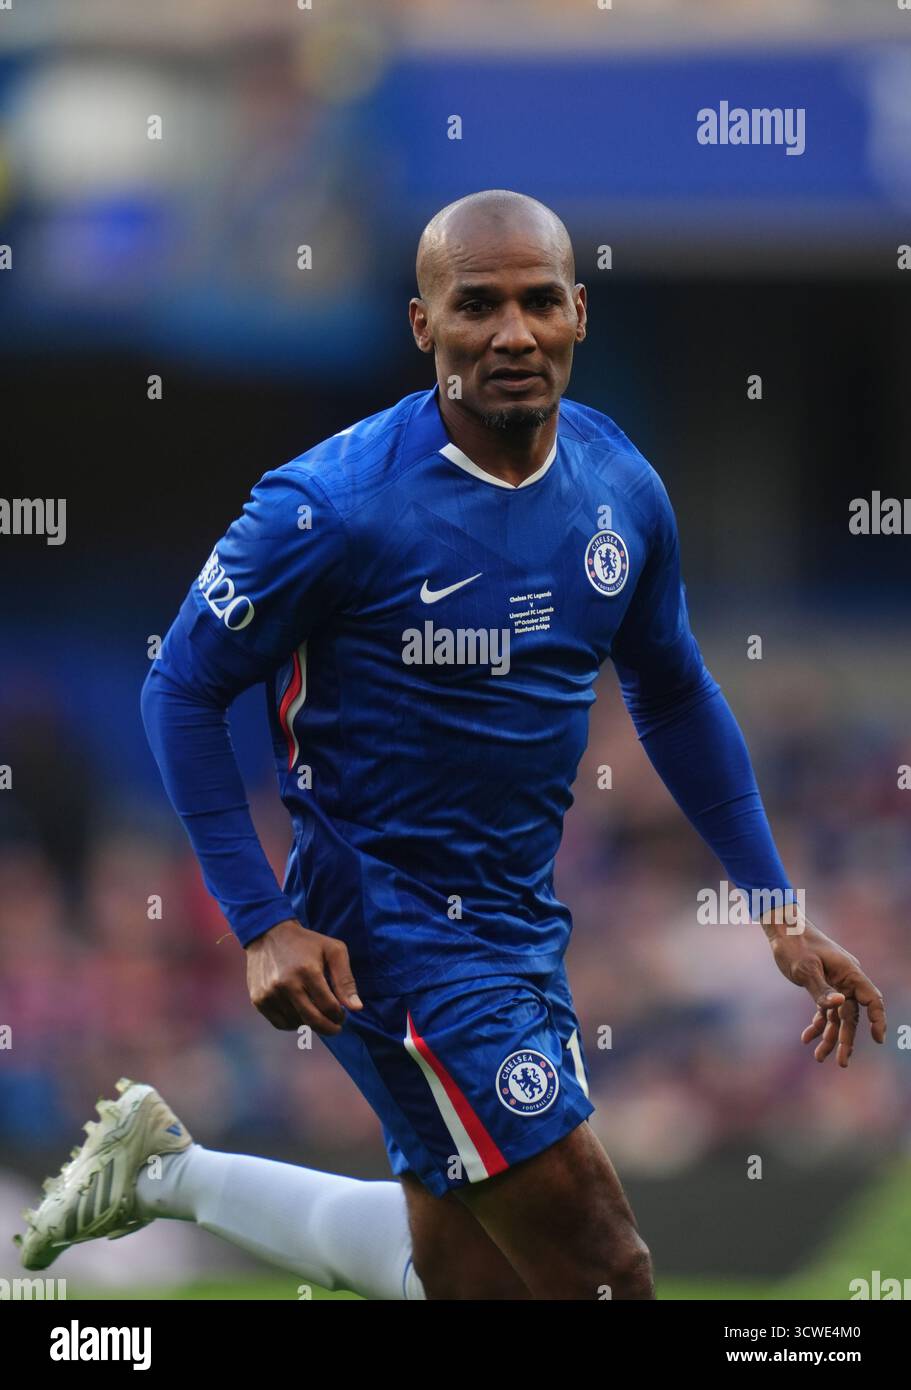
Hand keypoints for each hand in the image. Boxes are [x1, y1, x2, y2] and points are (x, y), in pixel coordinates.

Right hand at [245, 919, 362, 1036]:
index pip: (329, 1007)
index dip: (340, 1016)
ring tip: (315, 1010)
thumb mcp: (333, 951)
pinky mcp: (258, 999)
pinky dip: (293, 1022)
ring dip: (310, 1023)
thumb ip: (346, 980)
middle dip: (329, 1028)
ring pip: (297, 1023)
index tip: (342, 1014)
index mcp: (307, 971)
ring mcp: (269, 993)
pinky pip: (280, 1023)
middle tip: (336, 1027)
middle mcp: (286, 984)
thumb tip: (357, 1008)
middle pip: (313, 1020)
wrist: (269, 934)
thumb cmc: (307, 943)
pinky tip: (299, 1011)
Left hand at [760, 907, 885, 1066]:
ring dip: (828, 1036)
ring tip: (819, 1058)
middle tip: (842, 1063)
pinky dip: (816, 1024)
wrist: (782, 928)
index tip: (878, 1039)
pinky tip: (806, 1038)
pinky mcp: (821, 986)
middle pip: (851, 1015)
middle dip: (846, 1039)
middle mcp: (845, 980)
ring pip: (836, 1016)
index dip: (877, 1019)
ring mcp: (834, 984)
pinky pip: (823, 1010)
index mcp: (849, 973)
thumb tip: (838, 1005)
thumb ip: (821, 989)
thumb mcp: (805, 968)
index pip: (871, 999)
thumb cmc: (794, 943)